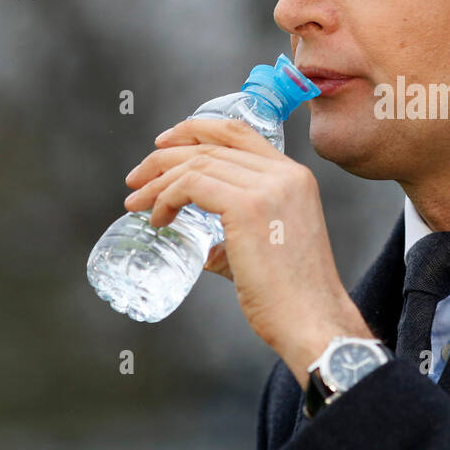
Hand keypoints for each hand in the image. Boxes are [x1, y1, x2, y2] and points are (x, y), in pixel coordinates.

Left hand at [122, 117, 371, 384]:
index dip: (196, 130)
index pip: (238, 132)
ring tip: (137, 203)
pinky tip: (160, 219)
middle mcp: (285, 174)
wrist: (313, 320)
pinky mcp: (249, 207)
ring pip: (198, 163)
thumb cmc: (293, 296)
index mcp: (294, 177)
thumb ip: (236, 238)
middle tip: (137, 178)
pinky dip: (167, 198)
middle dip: (164, 158)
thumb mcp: (270, 247)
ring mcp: (269, 187)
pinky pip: (193, 185)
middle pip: (211, 146)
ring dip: (159, 181)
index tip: (165, 143)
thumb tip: (203, 248)